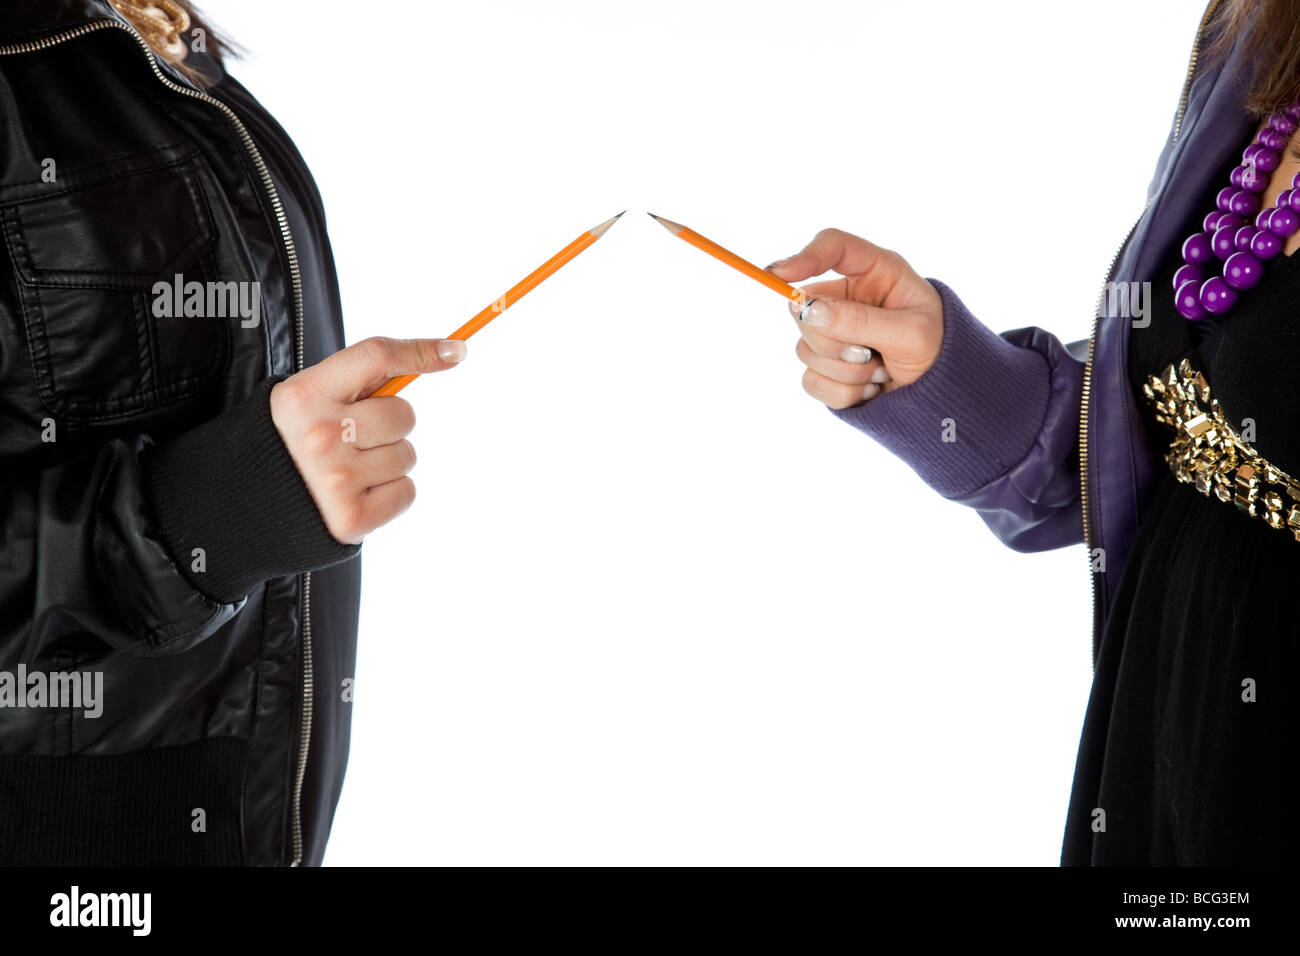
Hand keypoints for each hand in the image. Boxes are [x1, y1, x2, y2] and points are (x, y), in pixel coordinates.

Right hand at [269, 336, 465, 543]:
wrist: (244, 508)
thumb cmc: (291, 445)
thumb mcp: (307, 402)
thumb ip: (361, 382)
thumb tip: (449, 352)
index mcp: (304, 395)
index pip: (376, 356)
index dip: (420, 351)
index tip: (457, 351)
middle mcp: (319, 434)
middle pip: (403, 414)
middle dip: (391, 425)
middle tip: (356, 439)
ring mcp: (335, 479)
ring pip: (408, 455)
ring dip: (389, 461)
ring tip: (349, 470)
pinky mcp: (351, 519)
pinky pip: (407, 492)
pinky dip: (391, 494)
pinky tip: (357, 495)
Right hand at [767, 228, 943, 409]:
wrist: (946, 397)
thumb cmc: (940, 352)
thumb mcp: (910, 333)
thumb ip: (861, 320)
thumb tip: (808, 308)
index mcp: (875, 273)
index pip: (832, 248)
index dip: (803, 257)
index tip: (776, 274)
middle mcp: (849, 298)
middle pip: (806, 308)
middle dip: (835, 340)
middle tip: (871, 354)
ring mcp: (834, 334)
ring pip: (806, 350)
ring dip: (846, 370)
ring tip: (881, 371)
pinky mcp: (827, 368)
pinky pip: (812, 380)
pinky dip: (843, 392)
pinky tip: (870, 389)